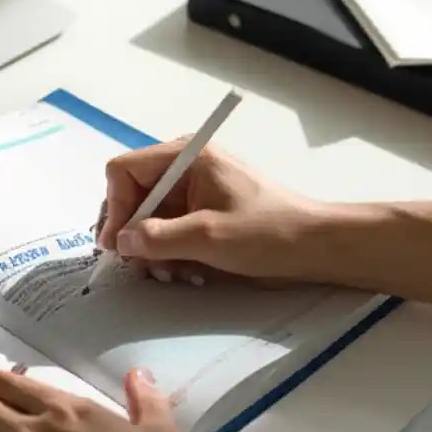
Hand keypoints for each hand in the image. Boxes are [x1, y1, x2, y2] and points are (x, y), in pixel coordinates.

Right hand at [98, 139, 326, 284]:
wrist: (315, 247)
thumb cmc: (267, 232)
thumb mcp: (207, 237)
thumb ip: (157, 237)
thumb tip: (121, 241)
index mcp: (186, 157)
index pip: (125, 171)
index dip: (116, 207)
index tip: (118, 244)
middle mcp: (185, 169)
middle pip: (134, 196)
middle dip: (135, 234)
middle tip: (143, 266)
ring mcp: (194, 193)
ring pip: (149, 220)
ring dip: (154, 250)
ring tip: (171, 274)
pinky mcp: (203, 215)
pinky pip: (169, 232)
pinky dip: (171, 254)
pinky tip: (188, 272)